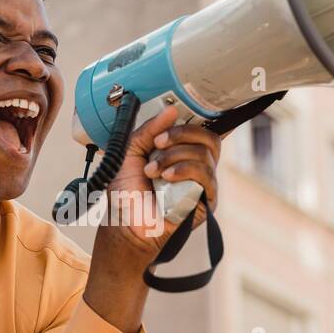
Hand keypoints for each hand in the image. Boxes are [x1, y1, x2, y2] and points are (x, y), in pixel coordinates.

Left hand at [98, 103, 221, 262]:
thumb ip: (150, 129)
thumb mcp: (131, 151)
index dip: (184, 126)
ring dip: (175, 156)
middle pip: (209, 138)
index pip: (200, 130)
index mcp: (182, 153)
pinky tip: (166, 178)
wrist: (124, 223)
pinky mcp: (205, 201)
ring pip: (206, 155)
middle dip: (181, 135)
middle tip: (158, 145)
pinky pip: (207, 176)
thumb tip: (172, 109)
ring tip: (153, 170)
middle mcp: (196, 166)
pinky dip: (184, 171)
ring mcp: (202, 184)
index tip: (159, 136)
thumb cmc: (127, 192)